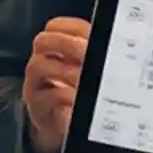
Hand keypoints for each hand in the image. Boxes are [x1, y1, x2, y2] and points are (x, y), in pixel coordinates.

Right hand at [23, 16, 89, 152]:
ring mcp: (35, 84)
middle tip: (85, 51)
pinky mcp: (36, 106)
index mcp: (56, 48)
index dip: (71, 27)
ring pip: (38, 65)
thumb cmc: (80, 95)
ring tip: (83, 76)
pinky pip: (46, 95)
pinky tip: (79, 97)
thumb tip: (116, 42)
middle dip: (65, 44)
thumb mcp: (89, 71)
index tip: (89, 33)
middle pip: (42, 41)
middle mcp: (42, 61)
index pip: (56, 26)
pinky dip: (64, 94)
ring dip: (64, 70)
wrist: (65, 126)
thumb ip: (95, 55)